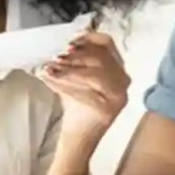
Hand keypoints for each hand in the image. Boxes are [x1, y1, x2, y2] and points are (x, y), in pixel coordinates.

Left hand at [38, 31, 130, 146]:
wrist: (79, 136)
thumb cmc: (77, 104)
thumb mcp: (76, 75)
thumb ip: (75, 58)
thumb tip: (62, 41)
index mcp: (118, 67)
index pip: (106, 43)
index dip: (87, 38)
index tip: (68, 40)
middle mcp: (123, 81)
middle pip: (100, 58)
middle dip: (74, 56)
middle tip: (55, 57)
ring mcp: (118, 97)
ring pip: (93, 74)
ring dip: (69, 70)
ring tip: (51, 69)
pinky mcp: (108, 110)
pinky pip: (85, 93)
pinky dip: (65, 86)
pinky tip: (50, 80)